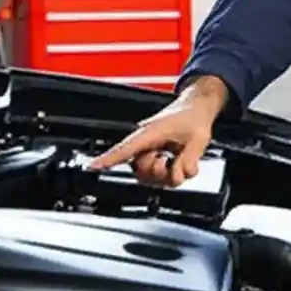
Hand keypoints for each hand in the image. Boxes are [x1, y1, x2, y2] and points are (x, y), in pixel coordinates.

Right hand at [86, 76, 227, 186]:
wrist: (197, 110)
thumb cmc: (191, 116)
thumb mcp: (198, 137)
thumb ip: (190, 158)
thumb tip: (182, 173)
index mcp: (149, 133)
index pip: (125, 148)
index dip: (108, 159)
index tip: (93, 166)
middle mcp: (145, 146)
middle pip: (140, 171)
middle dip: (158, 171)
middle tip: (170, 159)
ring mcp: (151, 156)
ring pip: (151, 179)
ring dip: (168, 175)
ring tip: (177, 158)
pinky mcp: (158, 163)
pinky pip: (164, 181)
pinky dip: (176, 174)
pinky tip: (179, 161)